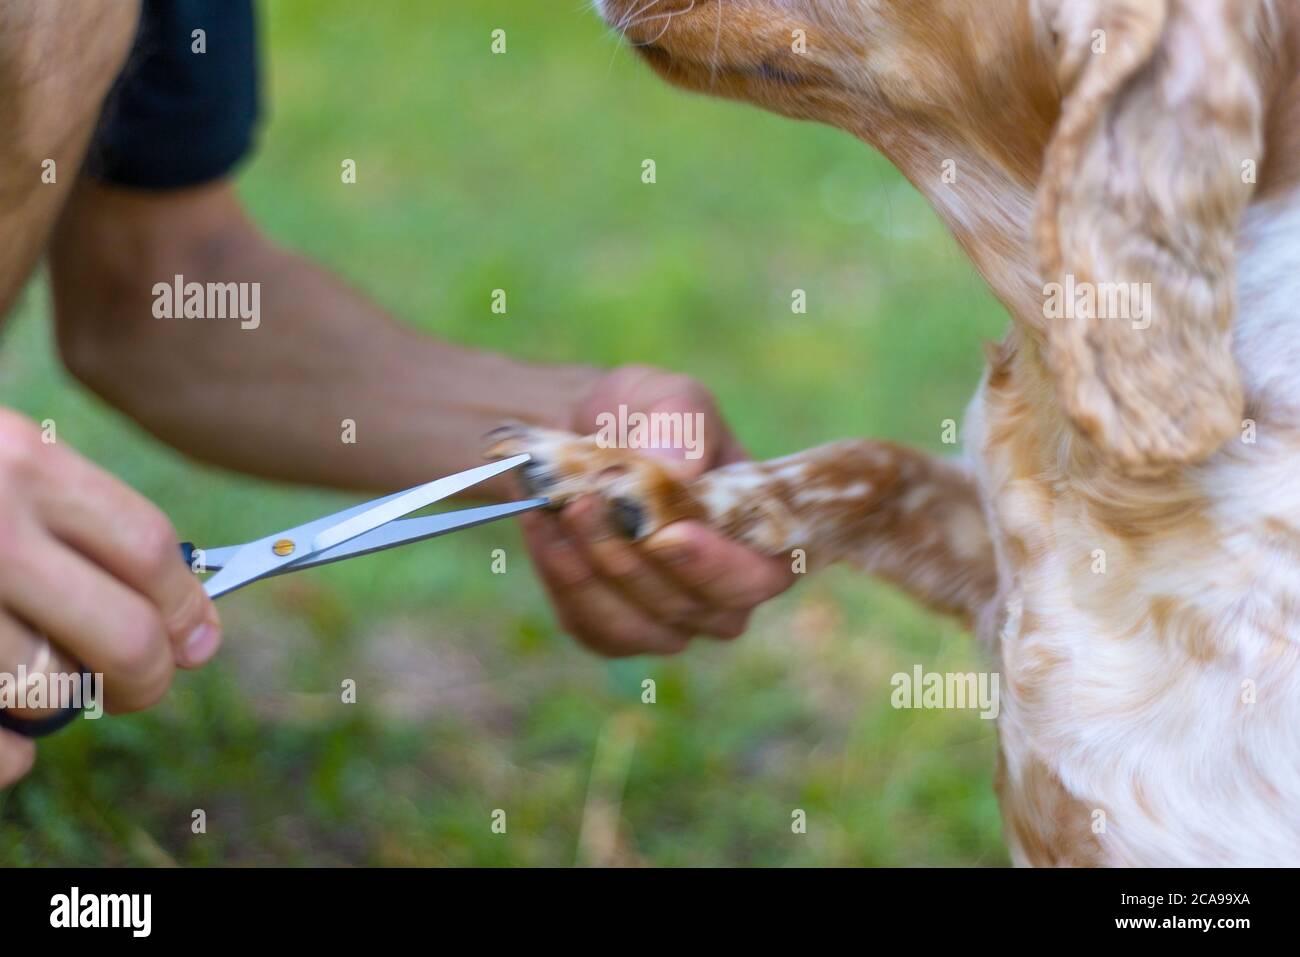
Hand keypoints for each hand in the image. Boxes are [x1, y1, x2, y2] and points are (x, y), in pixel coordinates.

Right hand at [0, 410, 220, 787]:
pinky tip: (16, 745)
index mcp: (21, 461)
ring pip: (47, 688)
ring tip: (54, 690)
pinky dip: (9, 758)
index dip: (185, 607)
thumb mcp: (4, 461)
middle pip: (120, 632)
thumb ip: (80, 520)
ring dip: (63, 706)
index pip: (148, 549)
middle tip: (144, 685)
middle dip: (148, 676)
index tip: (196, 640)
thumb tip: (189, 624)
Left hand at [520, 366, 794, 655]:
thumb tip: (677, 471)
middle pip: (691, 608)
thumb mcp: (671, 398)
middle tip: (587, 502)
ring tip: (560, 508)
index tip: (669, 534)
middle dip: (632, 560)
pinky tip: (541, 525)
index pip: (759, 576)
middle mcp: (723, 594)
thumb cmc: (648, 417)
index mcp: (760, 537)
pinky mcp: (614, 631)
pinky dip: (561, 577)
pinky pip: (589, 625)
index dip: (718, 566)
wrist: (587, 434)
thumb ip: (683, 426)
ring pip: (635, 626)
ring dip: (590, 570)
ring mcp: (671, 621)